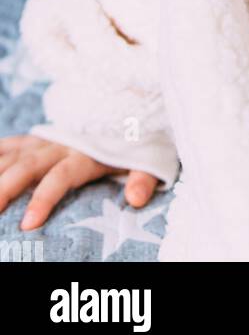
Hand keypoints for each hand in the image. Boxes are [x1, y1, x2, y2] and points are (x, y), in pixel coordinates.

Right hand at [0, 134, 159, 229]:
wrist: (128, 110)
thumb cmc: (135, 144)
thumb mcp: (149, 160)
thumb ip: (143, 178)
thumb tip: (135, 199)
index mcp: (85, 154)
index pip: (61, 177)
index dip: (44, 198)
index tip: (28, 224)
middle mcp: (60, 146)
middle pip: (27, 166)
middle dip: (5, 189)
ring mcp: (44, 141)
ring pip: (12, 156)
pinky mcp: (34, 139)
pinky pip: (8, 145)